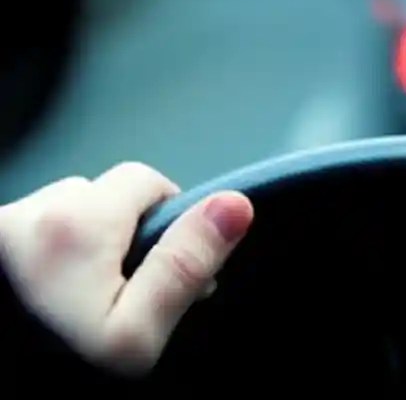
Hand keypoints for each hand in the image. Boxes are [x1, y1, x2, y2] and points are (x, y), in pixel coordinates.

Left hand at [0, 163, 253, 375]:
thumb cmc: (67, 374)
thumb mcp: (139, 334)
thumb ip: (186, 265)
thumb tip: (234, 203)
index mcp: (74, 221)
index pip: (148, 180)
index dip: (168, 227)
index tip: (157, 279)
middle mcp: (27, 210)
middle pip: (103, 196)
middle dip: (122, 235)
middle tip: (119, 295)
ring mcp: (0, 228)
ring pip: (66, 212)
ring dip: (84, 243)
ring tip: (80, 298)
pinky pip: (36, 232)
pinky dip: (51, 255)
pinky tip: (49, 296)